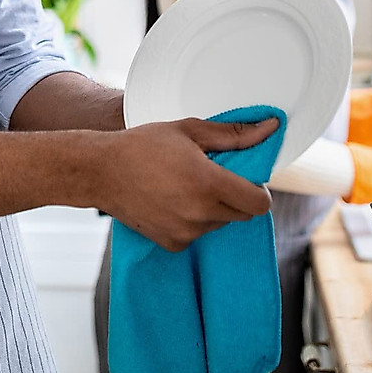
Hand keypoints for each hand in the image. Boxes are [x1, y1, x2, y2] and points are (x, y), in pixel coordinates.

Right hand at [92, 118, 276, 251]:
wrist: (101, 171)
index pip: (259, 202)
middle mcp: (200, 214)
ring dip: (215, 207)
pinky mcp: (172, 243)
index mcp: (209, 184)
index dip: (258, 188)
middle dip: (236, 195)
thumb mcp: (192, 130)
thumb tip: (270, 128)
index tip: (245, 176)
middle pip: (243, 213)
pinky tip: (174, 198)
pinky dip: (195, 219)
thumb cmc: (144, 145)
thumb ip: (235, 134)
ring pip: (221, 223)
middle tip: (212, 173)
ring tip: (188, 183)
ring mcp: (186, 232)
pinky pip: (199, 233)